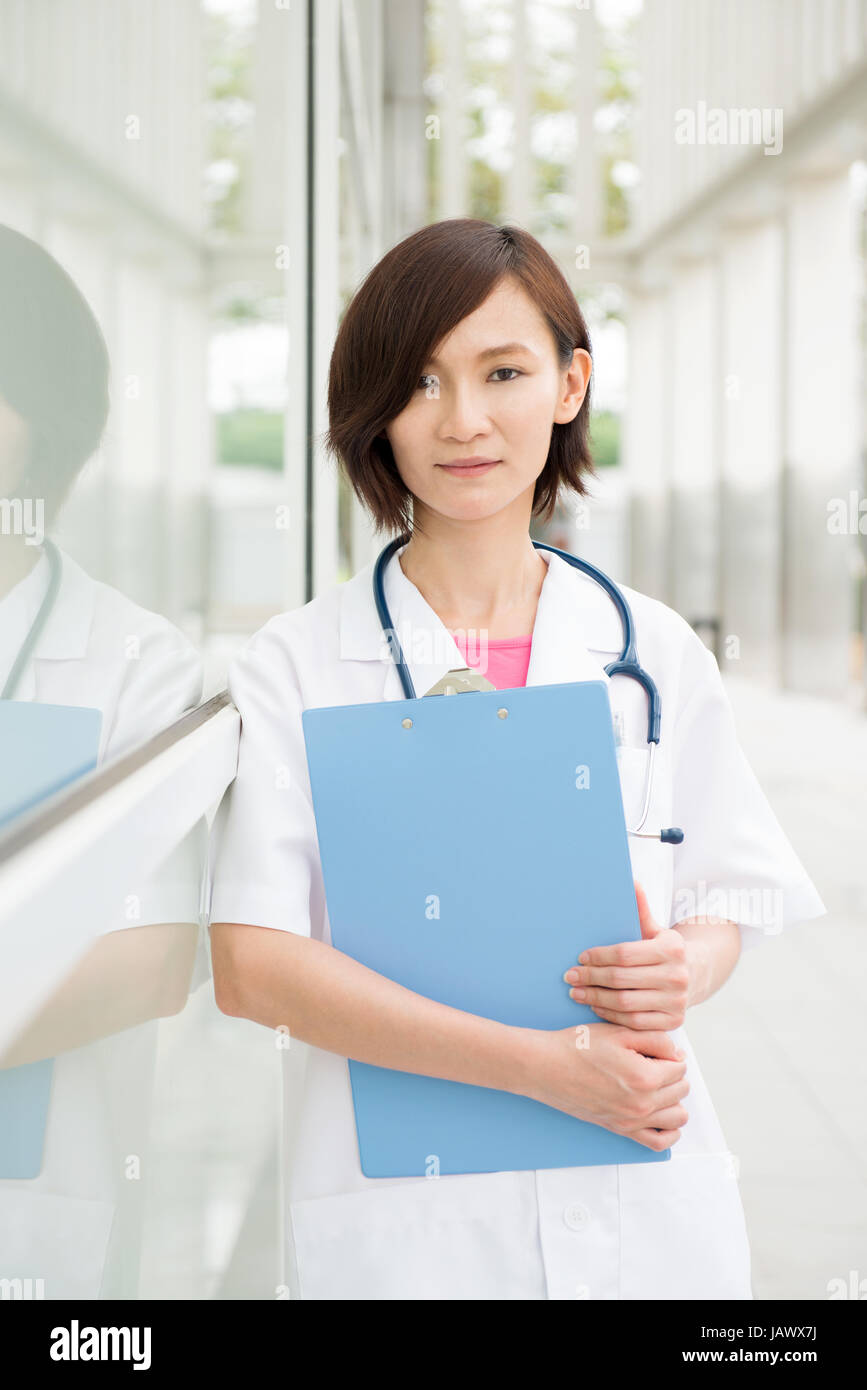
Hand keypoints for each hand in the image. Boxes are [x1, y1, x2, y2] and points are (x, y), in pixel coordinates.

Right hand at [516, 1021, 689, 1149]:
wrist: (547, 1066)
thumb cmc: (579, 1046)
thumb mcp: (620, 1032)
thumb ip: (657, 1040)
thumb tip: (678, 1055)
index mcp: (644, 1077)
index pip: (680, 1068)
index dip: (670, 1055)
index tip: (655, 1050)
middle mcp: (641, 1104)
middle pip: (681, 1091)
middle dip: (673, 1074)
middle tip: (653, 1063)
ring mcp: (631, 1121)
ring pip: (678, 1118)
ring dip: (674, 1101)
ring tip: (659, 1086)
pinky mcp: (620, 1129)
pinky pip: (659, 1142)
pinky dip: (669, 1132)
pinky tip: (661, 1114)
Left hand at [563, 881, 690, 1029]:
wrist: (694, 975)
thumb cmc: (663, 950)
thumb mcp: (655, 929)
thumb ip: (641, 910)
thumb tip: (631, 881)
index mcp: (672, 948)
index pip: (625, 953)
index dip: (599, 956)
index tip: (581, 956)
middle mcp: (677, 976)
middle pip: (621, 979)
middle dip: (590, 977)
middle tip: (570, 976)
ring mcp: (676, 1002)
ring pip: (625, 1003)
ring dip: (595, 998)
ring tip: (576, 992)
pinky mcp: (672, 1022)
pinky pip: (633, 1021)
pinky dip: (610, 1015)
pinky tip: (595, 1005)